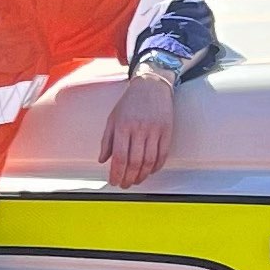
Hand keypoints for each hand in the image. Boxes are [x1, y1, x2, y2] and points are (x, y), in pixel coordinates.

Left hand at [99, 73, 177, 190]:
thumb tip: (103, 159)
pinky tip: (150, 170)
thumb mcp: (113, 118)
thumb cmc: (131, 101)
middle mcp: (139, 129)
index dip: (117, 173)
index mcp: (123, 126)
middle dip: (129, 178)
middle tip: (125, 184)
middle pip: (135, 162)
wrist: (151, 85)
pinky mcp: (166, 131)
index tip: (114, 181)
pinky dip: (156, 166)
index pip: (119, 157)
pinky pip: (162, 154)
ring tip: (136, 180)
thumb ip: (107, 140)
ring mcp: (154, 130)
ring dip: (142, 175)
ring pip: (149, 161)